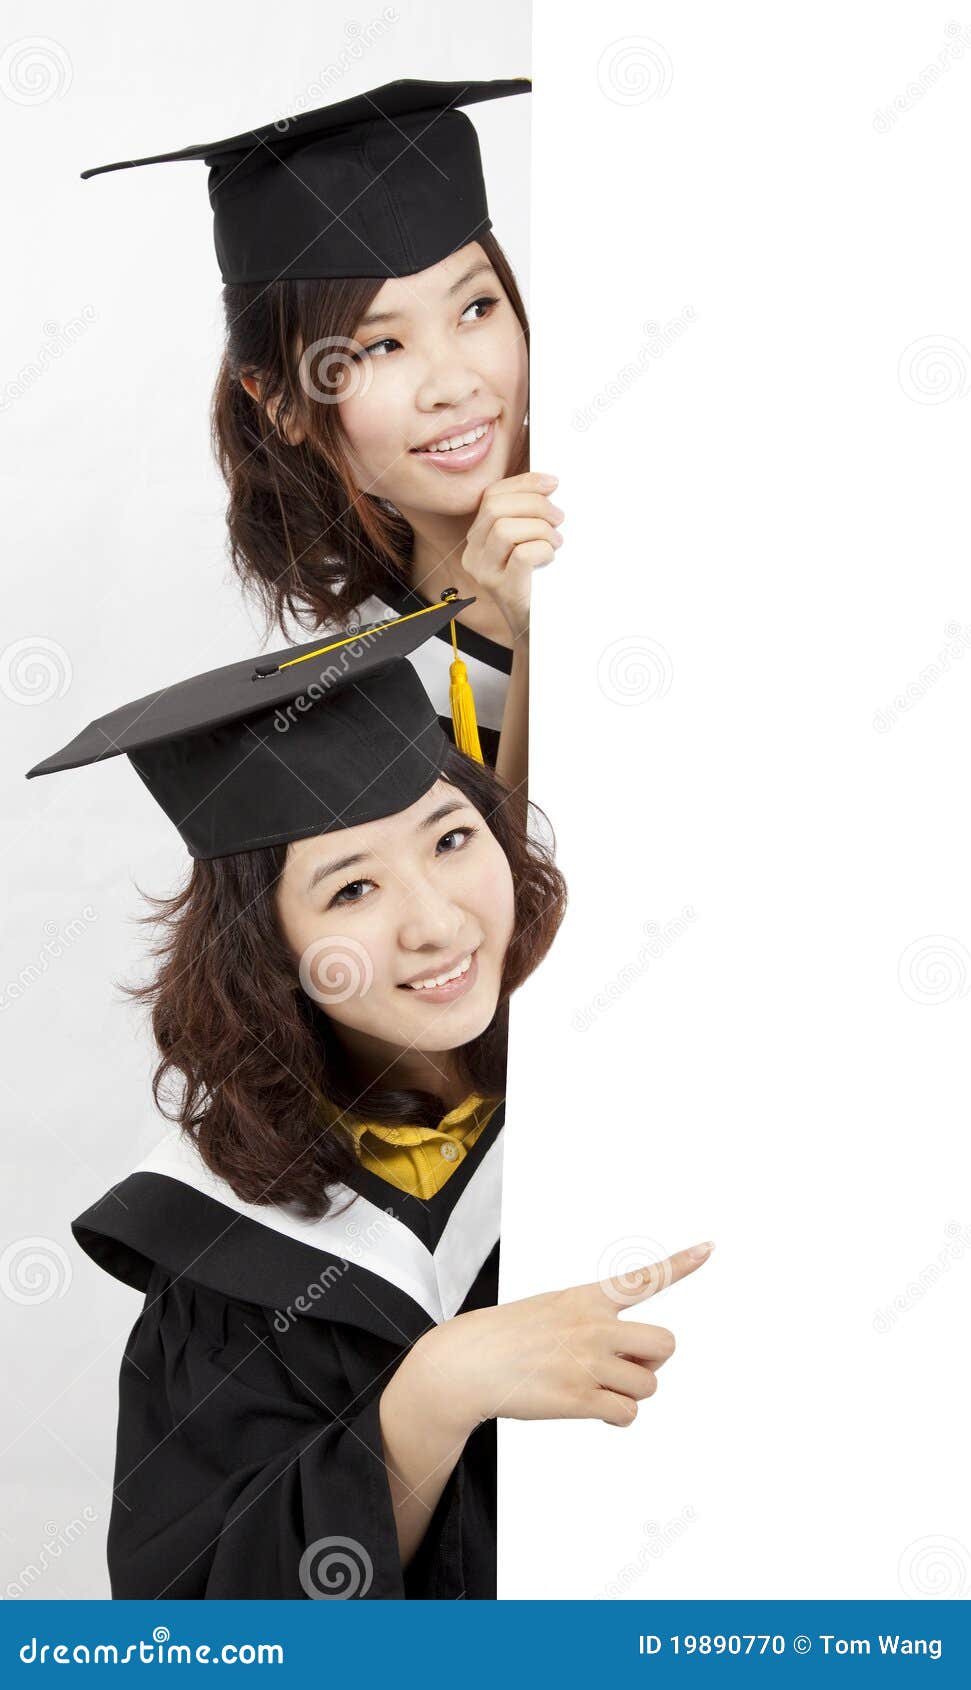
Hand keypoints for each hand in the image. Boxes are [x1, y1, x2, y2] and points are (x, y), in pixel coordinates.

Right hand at [398, 1242, 714, 1437]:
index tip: (711, 1247)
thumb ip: (595, 1324)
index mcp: (588, 1298)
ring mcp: (589, 1362)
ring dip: (629, 1393)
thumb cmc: (511, 1337)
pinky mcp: (579, 1397)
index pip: (644, 1277)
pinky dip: (616, 1416)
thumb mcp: (554, 1310)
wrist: (470, 1362)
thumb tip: (631, 1362)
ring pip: (648, 1386)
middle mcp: (595, 1326)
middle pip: (666, 1345)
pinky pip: (627, 1414)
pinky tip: (590, 1407)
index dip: (682, 1262)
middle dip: (652, 1361)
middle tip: (624, 1367)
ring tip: (592, 1386)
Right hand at [460, 470, 563, 641]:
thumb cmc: (535, 581)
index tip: (552, 483)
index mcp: (478, 537)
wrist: (535, 627)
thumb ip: (527, 516)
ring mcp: (485, 572)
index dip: (524, 484)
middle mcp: (474, 554)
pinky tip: (550, 557)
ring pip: (505, 529)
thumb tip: (549, 486)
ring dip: (540, 528)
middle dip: (535, 505)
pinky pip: (521, 555)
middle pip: (497, 508)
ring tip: (556, 541)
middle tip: (558, 518)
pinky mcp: (502, 588)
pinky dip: (542, 549)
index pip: (492, 496)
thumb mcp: (526, 542)